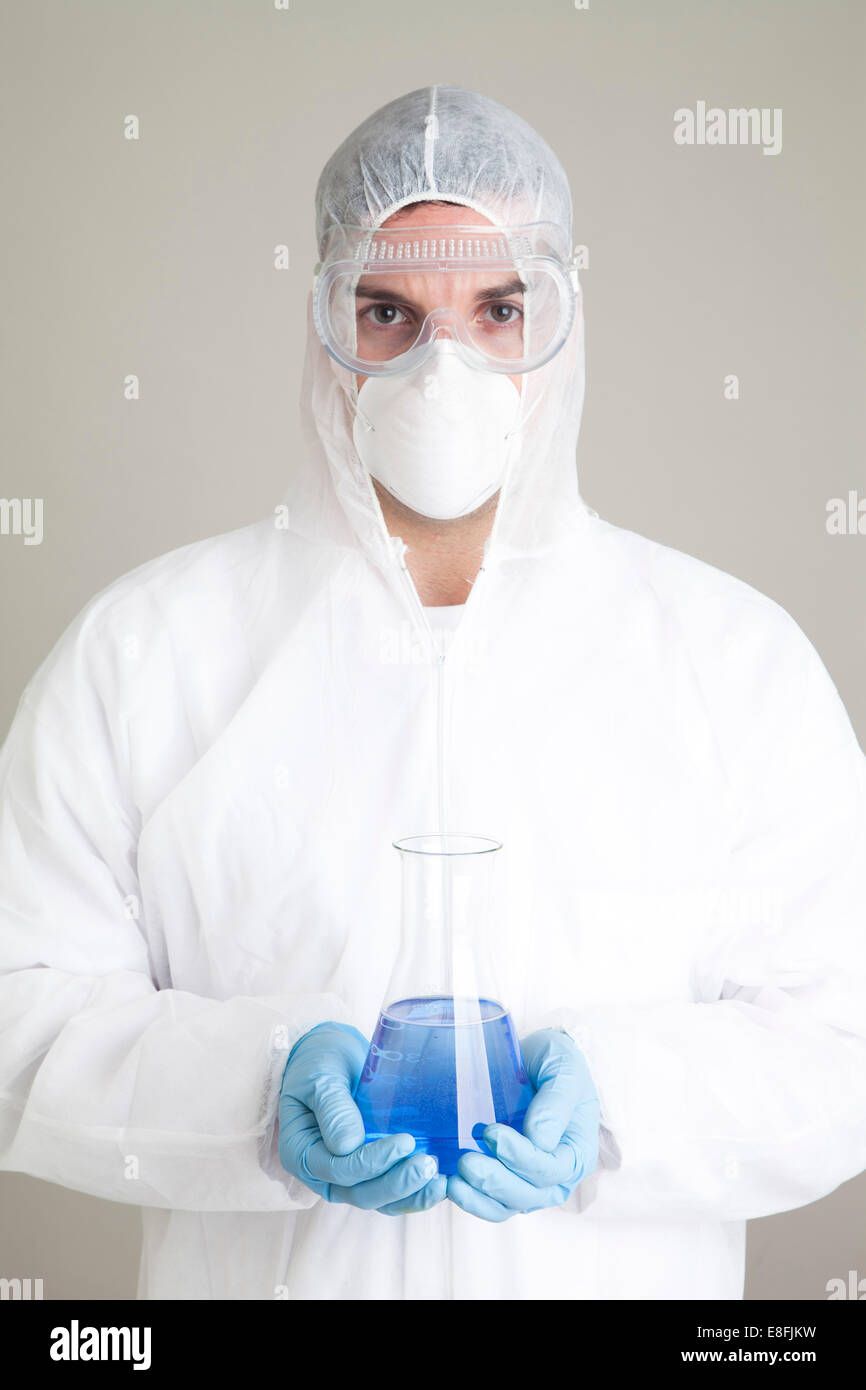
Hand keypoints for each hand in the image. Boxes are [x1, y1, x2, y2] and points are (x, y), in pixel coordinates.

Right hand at [278, 1021, 446, 1214]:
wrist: (331, 1055)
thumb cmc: (320, 1060)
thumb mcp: (320, 1076)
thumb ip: (333, 1108)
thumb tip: (348, 1145)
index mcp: (301, 1152)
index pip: (337, 1169)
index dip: (371, 1162)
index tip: (404, 1142)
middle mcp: (321, 1172)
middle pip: (360, 1193)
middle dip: (396, 1183)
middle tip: (427, 1165)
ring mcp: (345, 1176)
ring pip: (378, 1199)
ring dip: (410, 1195)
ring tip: (439, 1181)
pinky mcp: (369, 1171)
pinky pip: (390, 1192)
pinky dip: (413, 1193)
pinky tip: (438, 1184)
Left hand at [447, 1028, 599, 1221]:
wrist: (537, 1063)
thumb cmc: (556, 1064)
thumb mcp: (564, 1070)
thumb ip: (556, 1103)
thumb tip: (538, 1139)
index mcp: (576, 1154)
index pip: (550, 1170)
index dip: (520, 1158)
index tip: (492, 1133)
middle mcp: (557, 1178)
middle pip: (527, 1195)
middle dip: (494, 1182)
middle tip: (466, 1162)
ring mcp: (531, 1184)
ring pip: (506, 1206)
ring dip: (478, 1198)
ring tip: (452, 1182)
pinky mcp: (507, 1182)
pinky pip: (491, 1203)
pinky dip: (471, 1200)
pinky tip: (449, 1185)